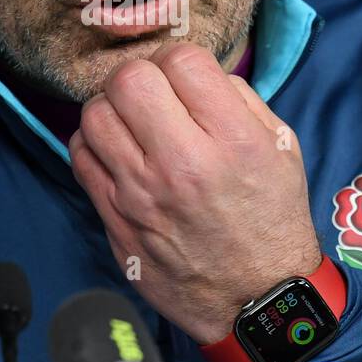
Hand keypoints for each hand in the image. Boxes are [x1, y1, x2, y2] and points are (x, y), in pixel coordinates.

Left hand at [68, 42, 322, 344]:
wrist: (255, 300)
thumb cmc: (271, 219)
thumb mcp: (281, 149)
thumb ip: (239, 99)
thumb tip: (193, 72)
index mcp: (232, 141)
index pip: (181, 60)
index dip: (181, 61)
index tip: (186, 79)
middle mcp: (182, 164)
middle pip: (129, 79)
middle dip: (141, 77)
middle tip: (154, 95)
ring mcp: (141, 194)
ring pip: (95, 113)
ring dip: (112, 108)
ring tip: (132, 123)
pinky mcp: (114, 218)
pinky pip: (80, 156)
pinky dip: (94, 143)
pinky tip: (117, 152)